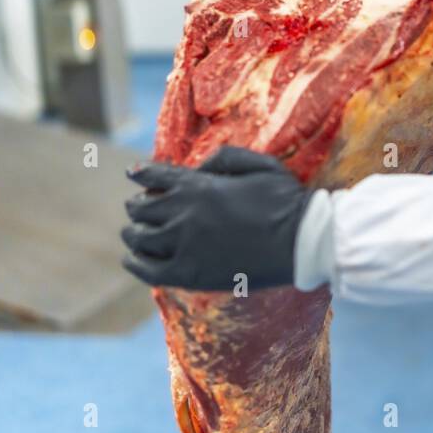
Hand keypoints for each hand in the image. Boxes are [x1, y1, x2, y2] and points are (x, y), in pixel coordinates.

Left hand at [120, 145, 312, 291]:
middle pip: (142, 208)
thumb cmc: (286, 201)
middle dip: (138, 205)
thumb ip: (225, 158)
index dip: (140, 174)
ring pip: (139, 238)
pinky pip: (147, 270)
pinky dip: (135, 262)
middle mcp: (183, 213)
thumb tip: (198, 166)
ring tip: (133, 232)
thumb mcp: (261, 164)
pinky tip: (131, 259)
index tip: (133, 174)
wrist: (301, 241)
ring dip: (133, 232)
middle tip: (138, 207)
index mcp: (199, 185)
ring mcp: (183, 245)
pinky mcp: (188, 274)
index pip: (154, 175)